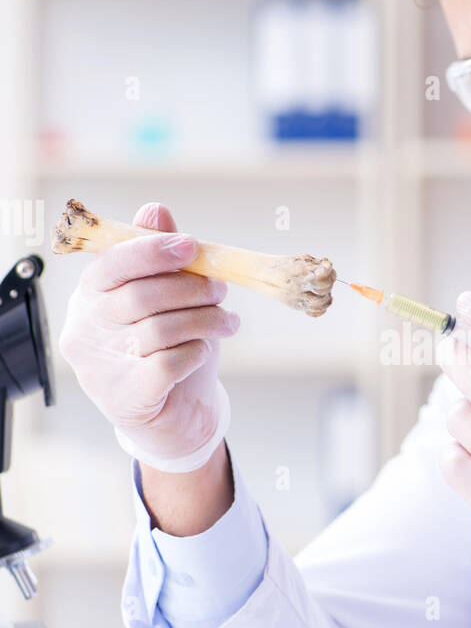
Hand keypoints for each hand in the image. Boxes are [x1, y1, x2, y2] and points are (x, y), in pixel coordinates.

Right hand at [58, 201, 239, 463]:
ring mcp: (101, 368)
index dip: (152, 251)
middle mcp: (86, 330)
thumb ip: (157, 256)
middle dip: (191, 288)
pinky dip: (196, 351)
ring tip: (227, 322)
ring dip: (205, 319)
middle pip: (140, 296)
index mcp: (90, 297)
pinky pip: (169, 363)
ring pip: (161, 329)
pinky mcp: (127, 398)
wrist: (175, 417)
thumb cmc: (169, 348)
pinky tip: (205, 350)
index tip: (192, 246)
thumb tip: (155, 210)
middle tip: (221, 289)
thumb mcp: (167, 298)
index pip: (111, 264)